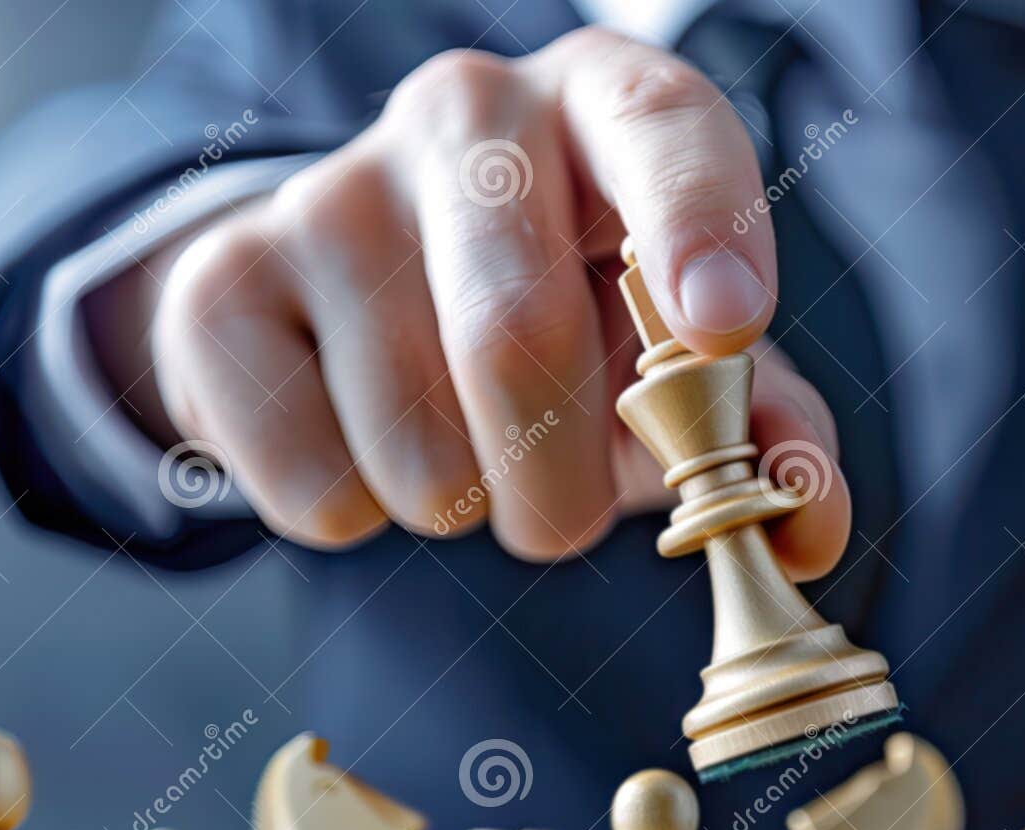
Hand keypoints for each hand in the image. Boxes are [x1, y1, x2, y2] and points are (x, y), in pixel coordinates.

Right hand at [101, 28, 848, 579]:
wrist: (353, 310)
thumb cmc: (555, 326)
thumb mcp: (666, 360)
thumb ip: (755, 428)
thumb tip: (806, 524)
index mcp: (600, 110)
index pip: (660, 124)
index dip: (698, 224)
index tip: (726, 329)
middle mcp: (463, 118)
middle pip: (513, 333)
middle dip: (554, 486)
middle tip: (552, 520)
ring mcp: (324, 194)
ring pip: (415, 446)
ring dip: (460, 507)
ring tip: (454, 451)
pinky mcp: (218, 287)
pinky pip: (315, 485)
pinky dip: (360, 516)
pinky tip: (360, 444)